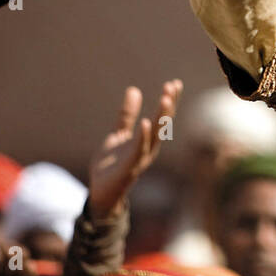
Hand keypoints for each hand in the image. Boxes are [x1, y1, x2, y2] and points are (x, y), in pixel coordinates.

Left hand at [88, 80, 182, 222]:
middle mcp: (149, 148)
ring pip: (156, 135)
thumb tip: (134, 90)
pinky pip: (139, 150)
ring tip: (165, 98)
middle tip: (173, 85)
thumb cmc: (112, 164)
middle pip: (163, 123)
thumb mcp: (119, 134)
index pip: (162, 117)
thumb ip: (127, 115)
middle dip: (169, 105)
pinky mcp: (130, 167)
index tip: (174, 83)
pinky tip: (146, 122)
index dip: (169, 100)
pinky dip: (144, 136)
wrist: (100, 191)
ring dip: (161, 116)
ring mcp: (141, 158)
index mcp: (148, 140)